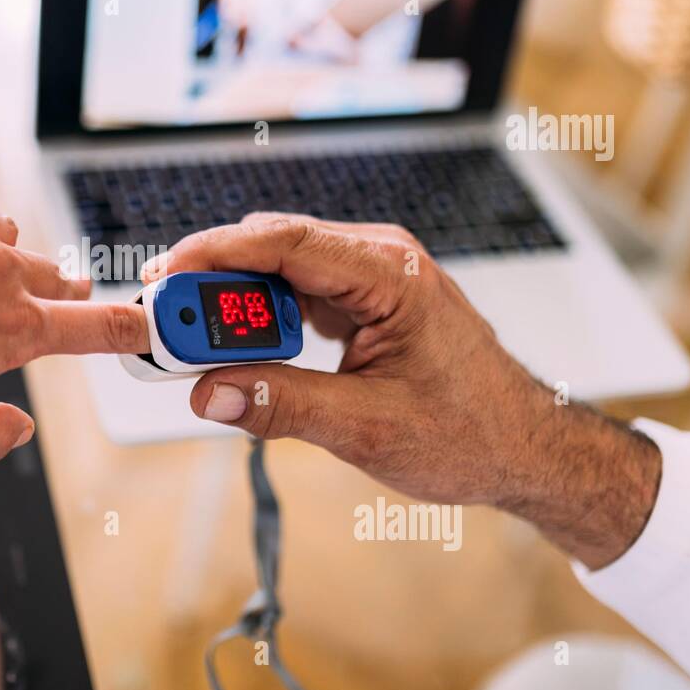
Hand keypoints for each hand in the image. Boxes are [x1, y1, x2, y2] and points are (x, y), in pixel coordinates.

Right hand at [143, 214, 660, 568]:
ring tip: (187, 340)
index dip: (216, 252)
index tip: (165, 273)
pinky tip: (230, 347)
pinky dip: (255, 318)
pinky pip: (292, 294)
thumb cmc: (472, 432)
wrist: (526, 447)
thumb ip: (282, 405)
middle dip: (211, 280)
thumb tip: (209, 393)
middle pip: (272, 248)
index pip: (286, 241)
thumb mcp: (367, 427)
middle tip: (164, 319)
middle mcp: (379, 260)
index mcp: (392, 275)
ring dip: (229, 302)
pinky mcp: (360, 302)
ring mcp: (369, 279)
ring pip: (276, 270)